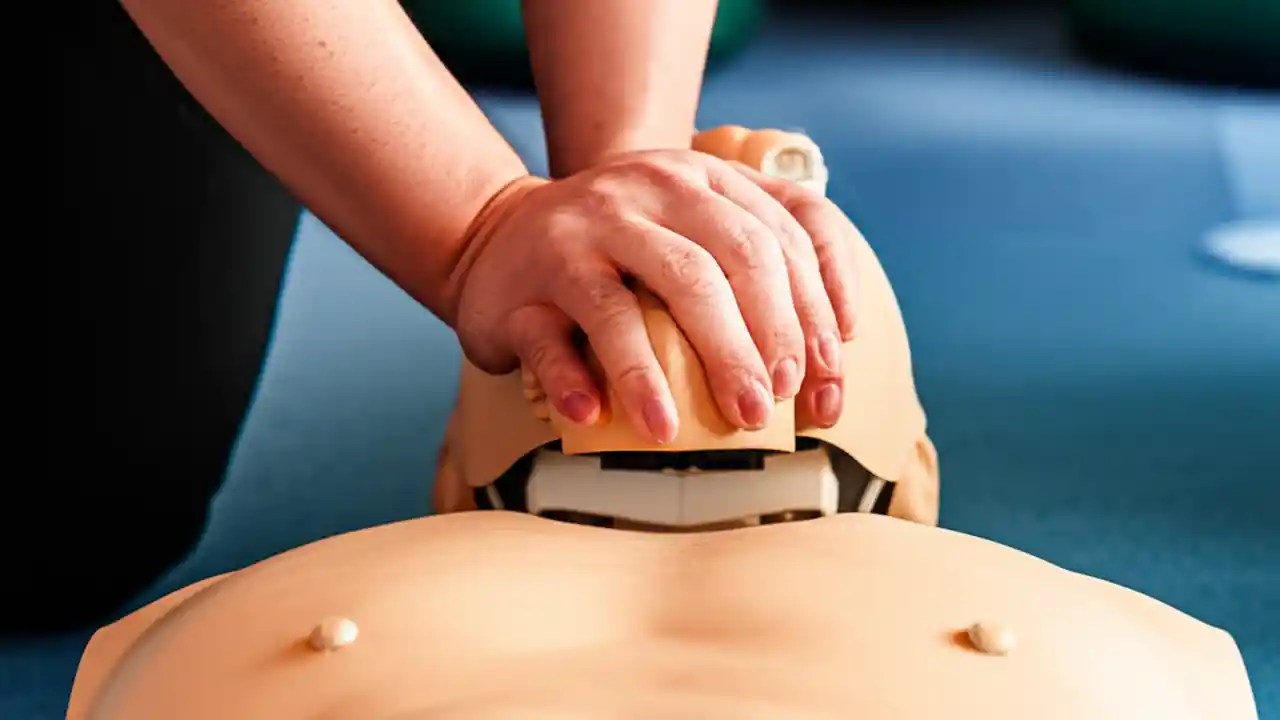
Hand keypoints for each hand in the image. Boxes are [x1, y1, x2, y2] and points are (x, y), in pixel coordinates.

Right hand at [450, 150, 853, 443]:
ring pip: (627, 307)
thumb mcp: (696, 228)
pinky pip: (548, 341)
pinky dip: (571, 382)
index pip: (776, 237)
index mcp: (698, 178)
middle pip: (713, 268)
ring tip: (676, 433)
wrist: (502, 234)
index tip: (822, 380)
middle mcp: (639, 194)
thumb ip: (765, 262)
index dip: (810, 313)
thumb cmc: (623, 249)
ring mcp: (575, 237)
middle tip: (763, 411)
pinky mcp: (522, 288)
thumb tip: (830, 358)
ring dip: (656, 377)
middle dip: (749, 347)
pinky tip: (595, 417)